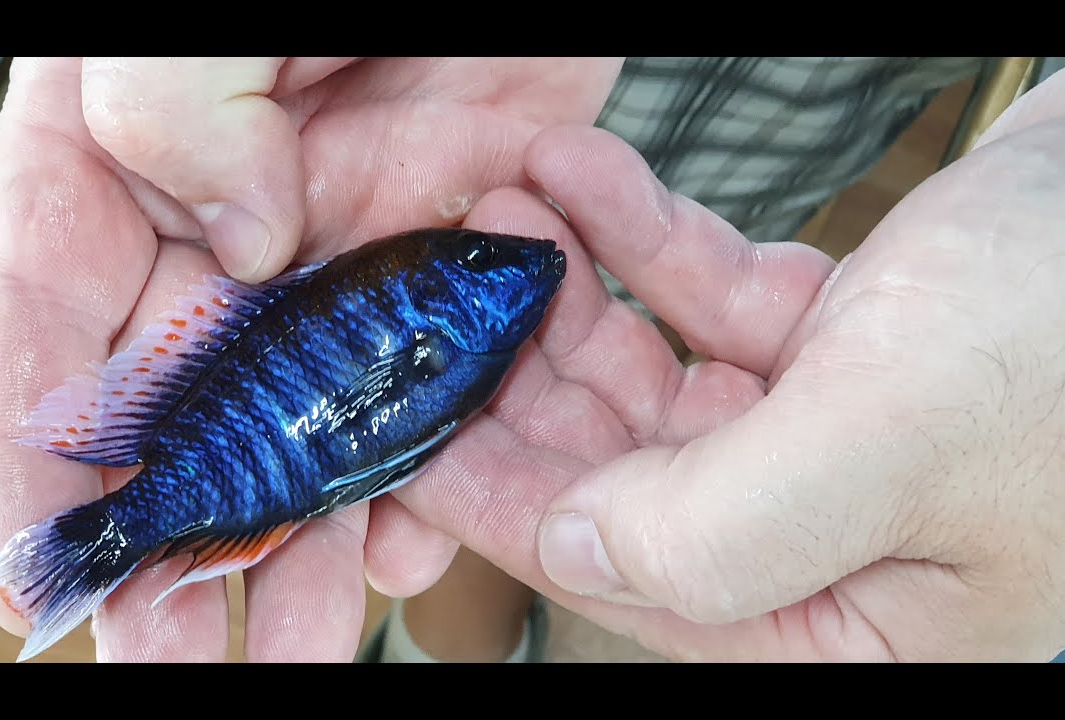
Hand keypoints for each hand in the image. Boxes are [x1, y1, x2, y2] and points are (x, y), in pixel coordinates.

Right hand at [0, 57, 621, 660]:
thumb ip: (172, 96)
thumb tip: (240, 246)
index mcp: (118, 159)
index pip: (46, 330)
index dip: (30, 466)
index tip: (36, 589)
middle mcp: (221, 227)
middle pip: (181, 417)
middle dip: (174, 550)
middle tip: (172, 668)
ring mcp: (340, 251)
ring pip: (306, 428)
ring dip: (302, 548)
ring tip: (294, 660)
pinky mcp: (447, 255)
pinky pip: (429, 386)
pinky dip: (425, 473)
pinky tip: (419, 556)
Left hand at [372, 70, 1064, 661]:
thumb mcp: (898, 442)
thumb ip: (723, 529)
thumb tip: (577, 549)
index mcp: (856, 620)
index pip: (633, 579)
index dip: (503, 506)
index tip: (403, 439)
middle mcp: (842, 540)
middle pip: (626, 474)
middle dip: (528, 381)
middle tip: (445, 301)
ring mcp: (842, 436)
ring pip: (659, 378)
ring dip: (574, 295)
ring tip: (500, 216)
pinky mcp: (852, 341)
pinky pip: (716, 298)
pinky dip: (646, 242)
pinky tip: (580, 180)